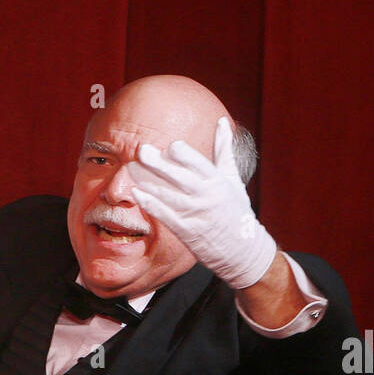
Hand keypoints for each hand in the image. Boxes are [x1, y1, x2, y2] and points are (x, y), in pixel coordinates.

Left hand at [126, 116, 276, 289]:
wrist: (241, 251)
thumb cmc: (236, 211)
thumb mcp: (234, 179)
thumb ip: (224, 151)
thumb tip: (221, 123)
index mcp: (218, 182)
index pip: (200, 164)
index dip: (185, 155)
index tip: (170, 146)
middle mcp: (207, 197)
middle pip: (180, 178)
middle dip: (160, 164)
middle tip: (142, 150)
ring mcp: (196, 215)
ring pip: (169, 196)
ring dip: (149, 182)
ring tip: (132, 169)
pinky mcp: (186, 232)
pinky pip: (166, 216)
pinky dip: (151, 205)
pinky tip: (137, 194)